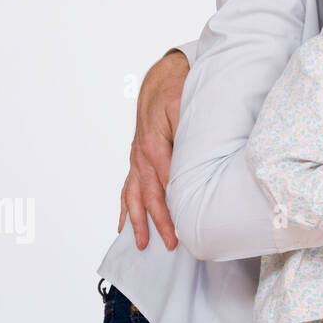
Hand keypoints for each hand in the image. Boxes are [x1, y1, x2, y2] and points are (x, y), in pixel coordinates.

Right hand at [119, 50, 188, 249]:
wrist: (162, 78)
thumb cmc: (177, 91)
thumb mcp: (185, 108)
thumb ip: (189, 133)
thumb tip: (198, 159)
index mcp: (154, 145)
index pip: (167, 184)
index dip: (175, 207)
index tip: (185, 227)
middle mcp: (142, 156)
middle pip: (150, 195)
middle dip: (159, 222)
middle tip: (170, 244)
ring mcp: (136, 159)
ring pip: (135, 196)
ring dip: (138, 221)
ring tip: (141, 244)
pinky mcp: (136, 159)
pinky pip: (128, 187)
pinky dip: (126, 207)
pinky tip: (124, 225)